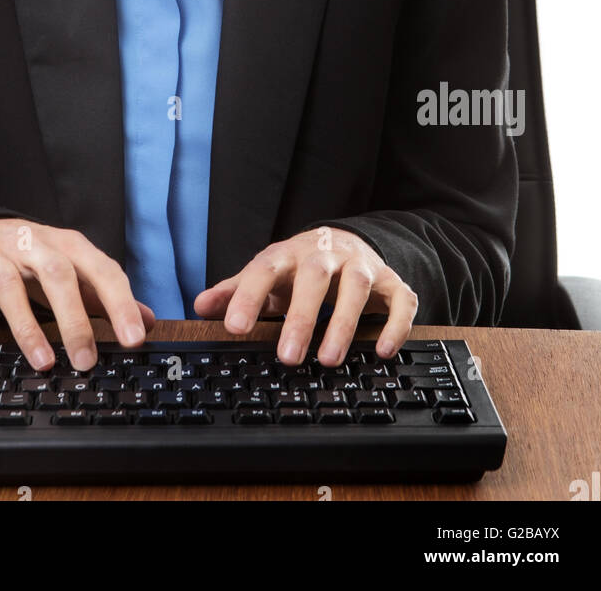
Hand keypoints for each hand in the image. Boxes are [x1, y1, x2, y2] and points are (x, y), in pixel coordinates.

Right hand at [0, 219, 155, 372]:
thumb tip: (149, 320)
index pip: (101, 269)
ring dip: (26, 327)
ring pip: (7, 287)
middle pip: (56, 274)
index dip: (120, 304)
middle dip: (73, 319)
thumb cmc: (36, 256)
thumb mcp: (75, 267)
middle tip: (86, 361)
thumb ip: (108, 295)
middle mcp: (31, 245)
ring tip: (44, 362)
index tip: (134, 338)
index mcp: (66, 244)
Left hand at [194, 226, 417, 366]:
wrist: (347, 240)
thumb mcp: (266, 275)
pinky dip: (394, 323)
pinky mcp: (392, 281)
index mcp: (289, 254)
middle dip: (301, 316)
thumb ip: (235, 290)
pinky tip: (381, 350)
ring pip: (356, 286)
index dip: (248, 296)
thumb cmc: (298, 266)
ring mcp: (361, 265)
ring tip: (328, 360)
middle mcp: (326, 255)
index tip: (234, 327)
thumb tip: (200, 306)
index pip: (265, 269)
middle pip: (314, 277)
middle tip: (287, 357)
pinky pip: (400, 299)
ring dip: (343, 323)